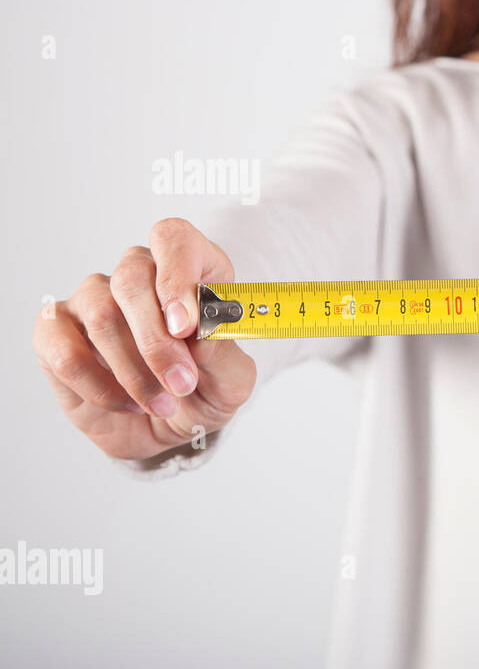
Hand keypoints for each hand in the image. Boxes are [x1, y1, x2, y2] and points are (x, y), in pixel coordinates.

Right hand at [33, 218, 255, 459]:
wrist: (169, 429)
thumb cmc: (202, 391)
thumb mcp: (231, 381)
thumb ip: (222, 354)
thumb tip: (198, 335)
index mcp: (189, 269)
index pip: (173, 239)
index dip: (177, 275)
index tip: (185, 325)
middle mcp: (137, 275)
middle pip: (131, 276)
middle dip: (157, 339)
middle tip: (181, 382)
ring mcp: (92, 300)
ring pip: (100, 313)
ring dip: (135, 370)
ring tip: (164, 404)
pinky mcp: (56, 333)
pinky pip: (64, 351)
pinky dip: (100, 387)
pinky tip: (128, 403)